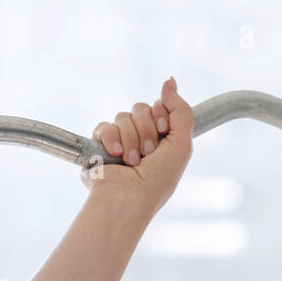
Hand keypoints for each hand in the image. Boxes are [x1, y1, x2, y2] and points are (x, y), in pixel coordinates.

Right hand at [81, 77, 194, 216]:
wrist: (128, 199)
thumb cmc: (158, 180)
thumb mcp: (182, 146)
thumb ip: (181, 112)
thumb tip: (170, 81)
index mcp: (162, 139)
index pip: (159, 106)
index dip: (161, 115)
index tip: (162, 131)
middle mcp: (141, 138)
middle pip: (141, 108)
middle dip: (146, 130)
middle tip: (147, 153)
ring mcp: (120, 141)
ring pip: (123, 116)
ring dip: (130, 139)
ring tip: (131, 161)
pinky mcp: (99, 145)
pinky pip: (104, 126)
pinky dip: (110, 138)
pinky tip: (115, 154)